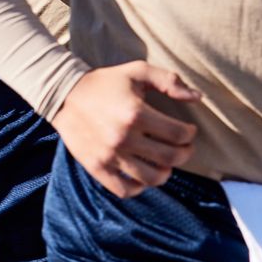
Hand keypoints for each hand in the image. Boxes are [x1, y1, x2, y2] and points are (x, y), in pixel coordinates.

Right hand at [52, 62, 201, 198]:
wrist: (63, 95)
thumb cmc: (105, 82)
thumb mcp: (137, 71)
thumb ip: (169, 81)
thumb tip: (197, 97)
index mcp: (136, 113)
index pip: (178, 134)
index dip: (190, 134)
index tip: (188, 131)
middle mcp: (124, 138)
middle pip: (170, 158)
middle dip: (185, 153)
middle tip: (184, 147)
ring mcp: (110, 156)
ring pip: (152, 178)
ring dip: (166, 172)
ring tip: (166, 163)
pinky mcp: (97, 167)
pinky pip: (125, 189)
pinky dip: (139, 187)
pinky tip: (143, 175)